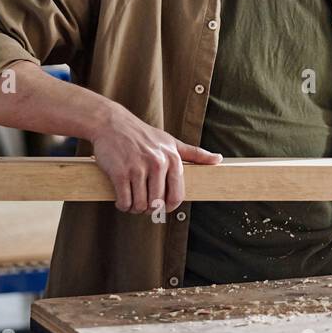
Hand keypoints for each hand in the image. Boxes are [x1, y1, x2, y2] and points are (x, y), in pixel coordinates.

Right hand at [91, 104, 221, 213]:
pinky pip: (124, 201)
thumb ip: (195, 153)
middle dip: (149, 209)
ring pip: (140, 205)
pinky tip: (122, 199)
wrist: (113, 124)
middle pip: (157, 203)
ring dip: (135, 208)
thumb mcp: (171, 142)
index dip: (168, 207)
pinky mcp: (120, 173)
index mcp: (172, 159)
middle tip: (143, 203)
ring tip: (132, 201)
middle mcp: (158, 164)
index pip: (176, 196)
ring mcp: (138, 168)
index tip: (161, 206)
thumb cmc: (143, 135)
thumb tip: (218, 159)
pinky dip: (123, 205)